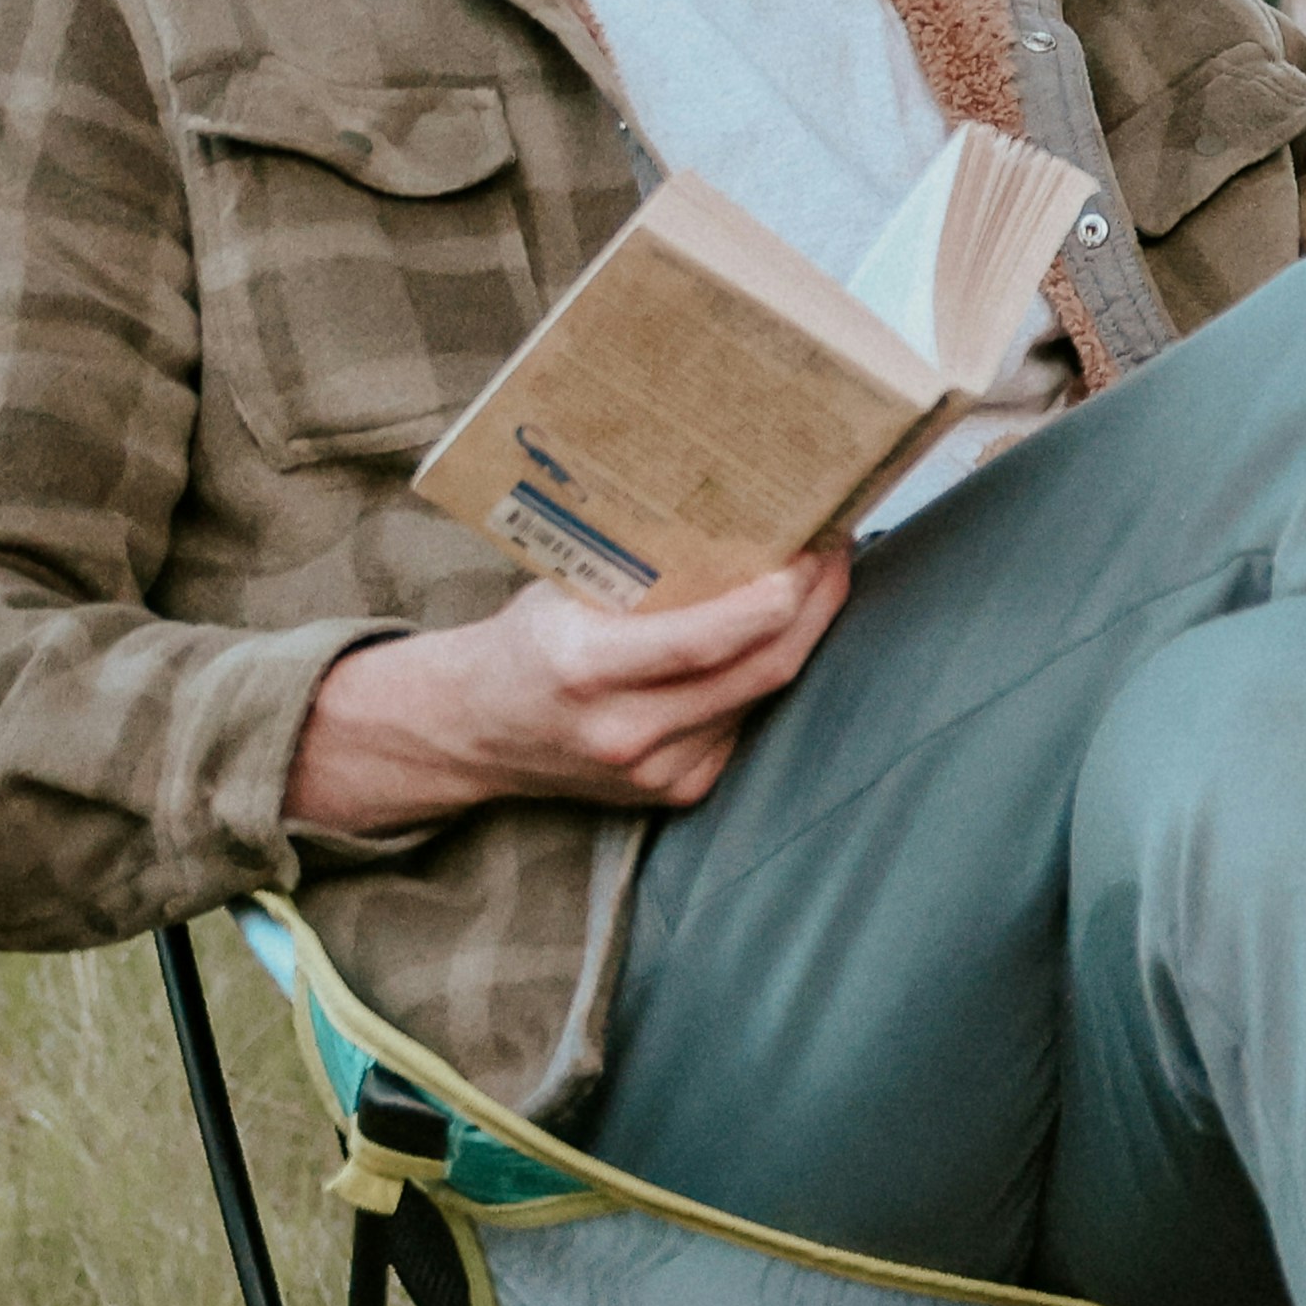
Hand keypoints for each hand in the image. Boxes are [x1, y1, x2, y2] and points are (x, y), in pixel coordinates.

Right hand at [288, 549, 847, 836]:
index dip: (778, 597)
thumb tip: (739, 514)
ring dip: (797, 638)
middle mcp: (626, 732)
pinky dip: (760, 677)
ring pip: (761, 697)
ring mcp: (657, 772)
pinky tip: (771, 636)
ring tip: (815, 580)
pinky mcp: (677, 791)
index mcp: (587, 671)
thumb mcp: (563, 591)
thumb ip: (642, 571)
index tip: (814, 547)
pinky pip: (742, 724)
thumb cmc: (524, 644)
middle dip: (815, 607)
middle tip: (835, 550)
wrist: (470, 735)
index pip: (709, 640)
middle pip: (760, 670)